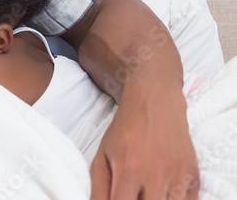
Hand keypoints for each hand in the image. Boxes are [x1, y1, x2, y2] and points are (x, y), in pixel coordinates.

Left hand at [89, 82, 197, 198]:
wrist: (154, 102)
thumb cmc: (125, 130)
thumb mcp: (103, 155)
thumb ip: (98, 187)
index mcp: (129, 171)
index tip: (118, 199)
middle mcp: (155, 175)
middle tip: (133, 194)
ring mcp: (178, 176)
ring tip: (147, 193)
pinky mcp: (193, 175)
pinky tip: (164, 193)